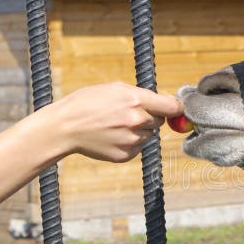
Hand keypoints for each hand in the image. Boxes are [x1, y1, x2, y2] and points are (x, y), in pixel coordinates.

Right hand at [43, 82, 183, 161]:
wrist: (65, 127)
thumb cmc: (88, 103)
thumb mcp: (115, 89)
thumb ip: (142, 95)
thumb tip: (166, 102)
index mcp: (136, 100)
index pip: (172, 107)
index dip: (177, 108)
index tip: (177, 108)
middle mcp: (137, 121)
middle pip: (161, 120)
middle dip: (151, 116)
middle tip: (129, 113)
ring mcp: (132, 140)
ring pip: (149, 134)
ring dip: (140, 130)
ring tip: (116, 124)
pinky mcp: (126, 155)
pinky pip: (138, 147)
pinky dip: (130, 142)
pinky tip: (112, 136)